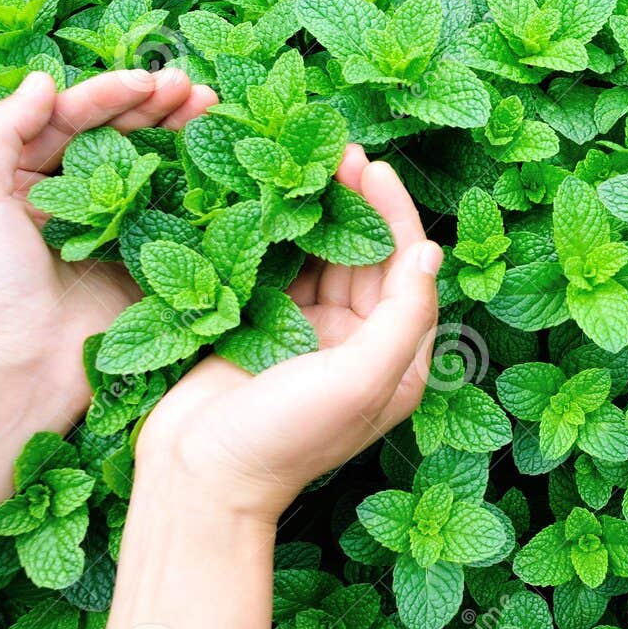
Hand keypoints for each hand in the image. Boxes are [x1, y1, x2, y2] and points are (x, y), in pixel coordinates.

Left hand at [0, 68, 215, 429]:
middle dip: (155, 106)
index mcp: (18, 176)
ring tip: (213, 109)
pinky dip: (197, 186)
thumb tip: (44, 79)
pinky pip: (173, 216)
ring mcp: (108, 231)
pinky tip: (219, 164)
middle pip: (118, 136)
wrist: (15, 372)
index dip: (111, 92)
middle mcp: (66, 198)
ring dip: (181, 135)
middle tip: (193, 89)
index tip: (150, 79)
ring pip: (150, 167)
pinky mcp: (142, 262)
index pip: (71, 117)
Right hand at [136, 145, 440, 521]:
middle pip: (371, 259)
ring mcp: (315, 336)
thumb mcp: (361, 382)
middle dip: (361, 204)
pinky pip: (286, 270)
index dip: (396, 218)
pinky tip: (278, 196)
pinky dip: (286, 235)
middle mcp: (364, 346)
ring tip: (312, 162)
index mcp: (400, 363)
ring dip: (325, 212)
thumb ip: (403, 318)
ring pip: (329, 259)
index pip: (409, 274)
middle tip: (342, 151)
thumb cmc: (285, 438)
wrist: (197, 477)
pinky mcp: (268, 328)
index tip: (376, 169)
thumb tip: (430, 253)